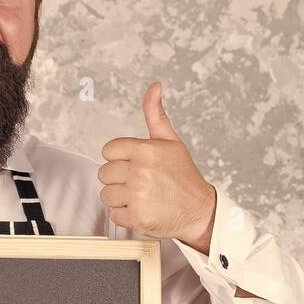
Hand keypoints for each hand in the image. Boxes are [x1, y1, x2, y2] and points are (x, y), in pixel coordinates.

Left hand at [98, 81, 216, 251]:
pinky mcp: (137, 217)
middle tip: (139, 183)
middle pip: (104, 173)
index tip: (134, 165)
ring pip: (106, 195)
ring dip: (120, 198)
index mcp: (146, 150)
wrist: (200, 211)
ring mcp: (138, 195)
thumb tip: (154, 86)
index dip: (119, 159)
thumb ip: (156, 115)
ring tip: (141, 197)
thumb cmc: (184, 176)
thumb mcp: (171, 141)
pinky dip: (125, 216)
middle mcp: (141, 171)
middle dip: (118, 179)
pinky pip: (113, 215)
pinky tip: (142, 209)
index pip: (108, 151)